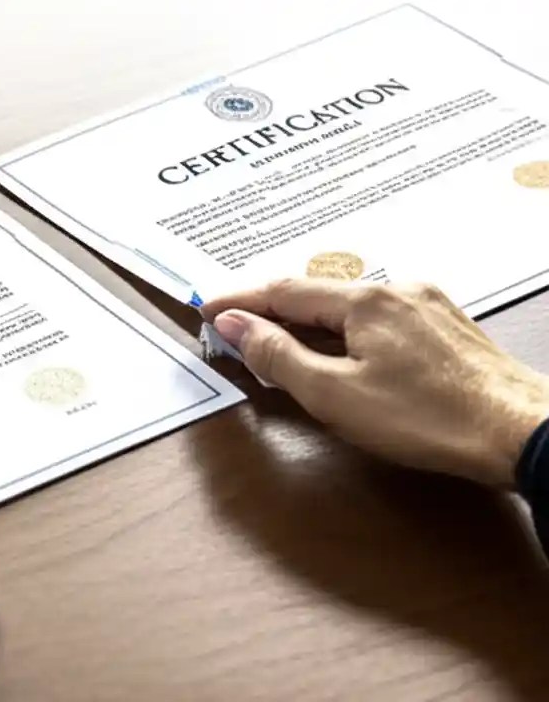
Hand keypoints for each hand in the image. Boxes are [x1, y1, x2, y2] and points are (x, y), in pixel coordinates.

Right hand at [202, 279, 548, 487]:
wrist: (521, 432)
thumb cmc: (430, 419)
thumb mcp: (334, 394)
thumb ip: (277, 355)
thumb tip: (235, 325)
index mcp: (364, 300)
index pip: (282, 290)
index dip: (239, 301)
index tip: (207, 310)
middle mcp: (396, 291)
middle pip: (315, 294)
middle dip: (270, 310)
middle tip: (234, 329)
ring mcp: (426, 307)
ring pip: (349, 307)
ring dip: (308, 322)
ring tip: (281, 343)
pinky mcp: (446, 330)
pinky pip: (378, 319)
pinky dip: (345, 331)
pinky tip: (342, 353)